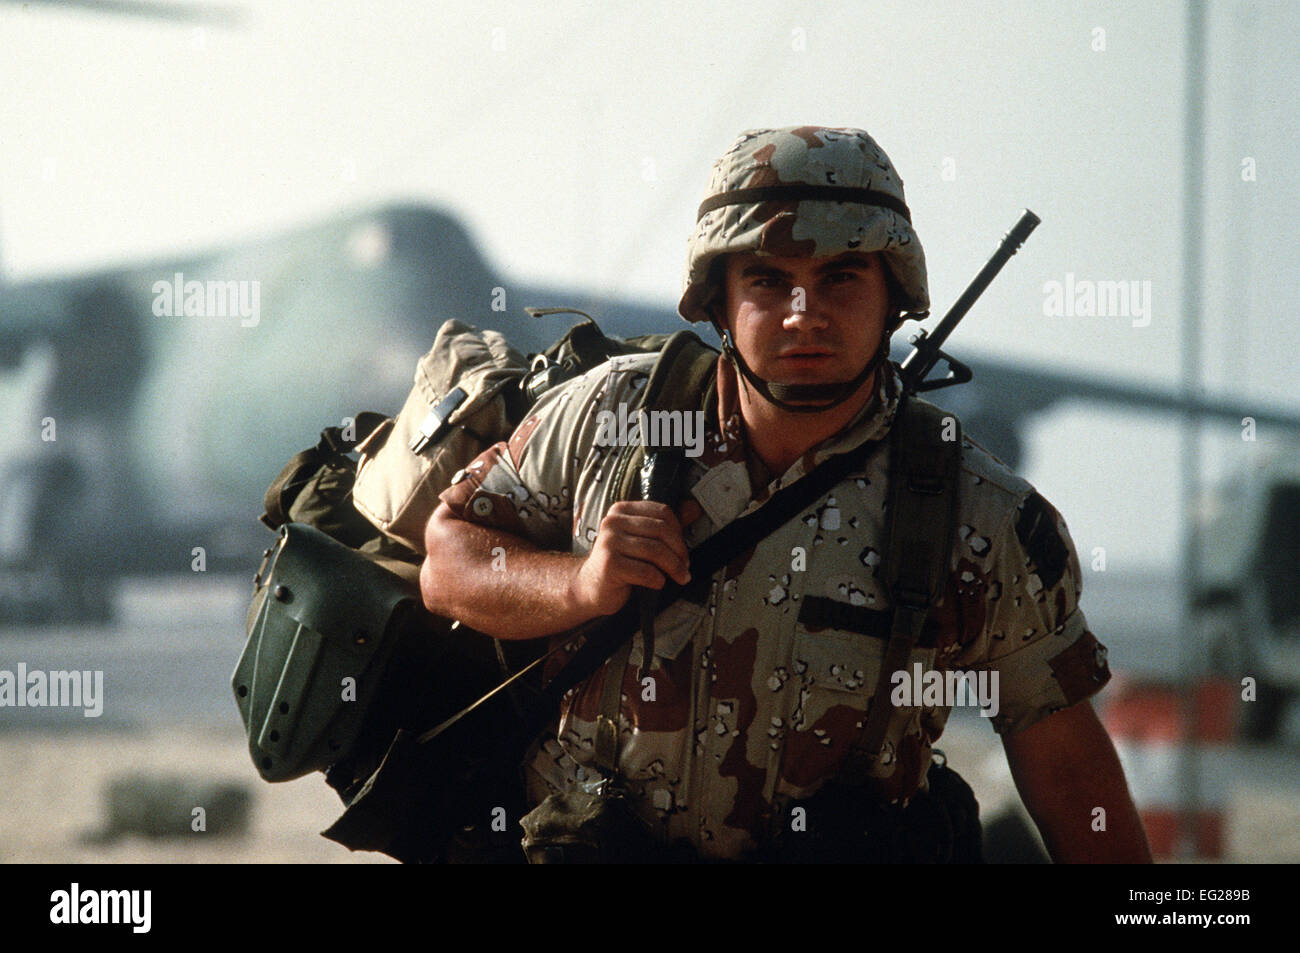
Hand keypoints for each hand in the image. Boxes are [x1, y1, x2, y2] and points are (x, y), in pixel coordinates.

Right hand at [570, 501, 691, 616]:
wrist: (590, 587)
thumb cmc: (619, 563)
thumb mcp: (641, 540)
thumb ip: (665, 525)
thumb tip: (693, 508)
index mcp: (622, 511)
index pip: (661, 511)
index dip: (679, 531)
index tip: (683, 549)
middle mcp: (613, 522)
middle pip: (661, 530)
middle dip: (679, 551)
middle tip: (685, 566)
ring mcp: (609, 542)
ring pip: (655, 550)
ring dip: (673, 567)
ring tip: (679, 577)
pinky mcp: (610, 564)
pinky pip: (645, 571)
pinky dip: (658, 579)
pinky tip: (657, 583)